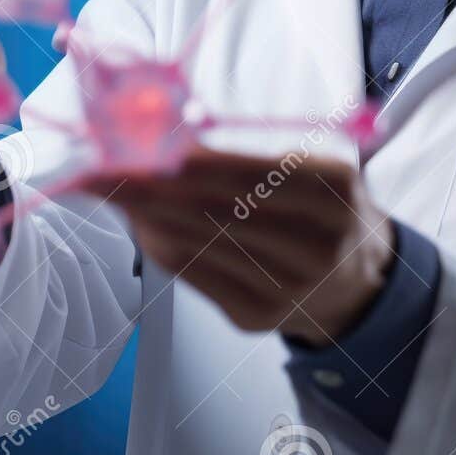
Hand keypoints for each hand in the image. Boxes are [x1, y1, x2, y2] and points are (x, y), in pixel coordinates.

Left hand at [81, 148, 394, 345]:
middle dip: (152, 184)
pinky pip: (192, 275)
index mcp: (336, 192)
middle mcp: (317, 245)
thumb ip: (250, 156)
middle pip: (218, 209)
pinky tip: (138, 220)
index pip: (255, 173)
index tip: (147, 142)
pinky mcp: (255, 317)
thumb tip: (167, 137)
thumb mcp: (312, 168)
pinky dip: (159, 243)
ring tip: (108, 186)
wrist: (353, 283)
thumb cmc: (321, 210)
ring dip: (145, 213)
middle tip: (102, 164)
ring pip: (198, 243)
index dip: (197, 160)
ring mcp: (286, 289)